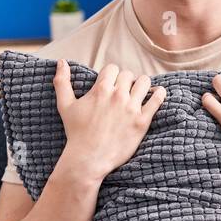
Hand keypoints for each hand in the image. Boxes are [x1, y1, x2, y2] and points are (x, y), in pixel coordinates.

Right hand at [54, 58, 164, 181]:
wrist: (89, 159)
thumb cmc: (76, 132)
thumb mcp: (65, 105)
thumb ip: (62, 82)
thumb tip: (61, 62)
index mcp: (101, 89)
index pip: (112, 69)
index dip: (112, 76)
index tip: (111, 84)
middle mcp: (118, 96)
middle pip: (128, 75)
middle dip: (125, 81)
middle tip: (123, 92)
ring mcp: (131, 108)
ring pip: (144, 82)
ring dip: (142, 85)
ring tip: (139, 92)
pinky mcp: (142, 121)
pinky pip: (157, 99)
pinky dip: (159, 93)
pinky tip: (156, 94)